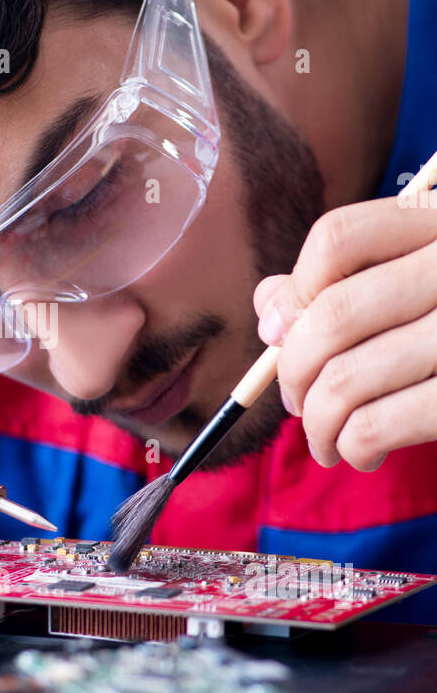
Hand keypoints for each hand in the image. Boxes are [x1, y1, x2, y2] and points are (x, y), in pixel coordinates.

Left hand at [253, 195, 436, 470]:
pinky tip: (363, 453)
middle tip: (297, 404)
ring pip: (348, 379)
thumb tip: (270, 311)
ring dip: (316, 424)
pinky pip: (381, 424)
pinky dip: (354, 446)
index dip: (295, 290)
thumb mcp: (423, 288)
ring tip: (325, 441)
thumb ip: (347, 285)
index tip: (285, 333)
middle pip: (332, 315)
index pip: (339, 239)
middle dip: (293, 373)